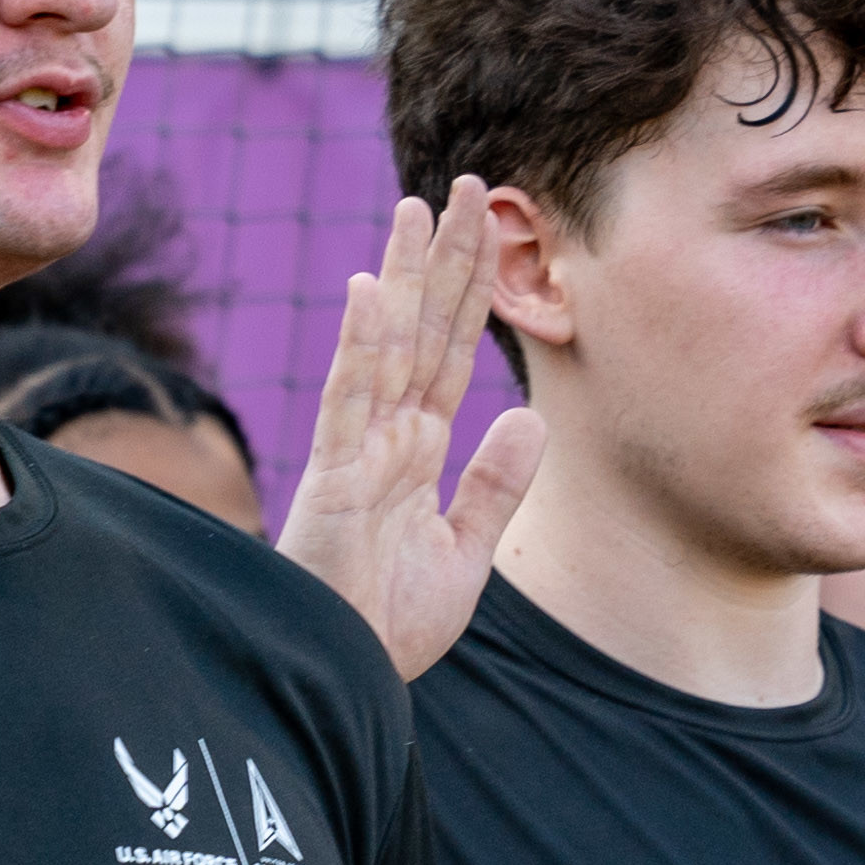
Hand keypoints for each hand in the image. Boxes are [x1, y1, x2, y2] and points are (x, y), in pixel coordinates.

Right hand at [278, 181, 547, 679]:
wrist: (344, 679)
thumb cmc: (386, 624)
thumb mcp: (464, 552)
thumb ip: (493, 487)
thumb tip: (529, 418)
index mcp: (415, 449)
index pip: (449, 350)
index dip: (470, 288)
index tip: (489, 225)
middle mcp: (384, 435)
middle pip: (421, 329)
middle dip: (443, 259)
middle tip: (467, 185)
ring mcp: (357, 450)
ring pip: (385, 346)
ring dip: (401, 277)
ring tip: (415, 207)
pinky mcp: (335, 478)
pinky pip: (348, 400)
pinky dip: (359, 343)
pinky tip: (367, 289)